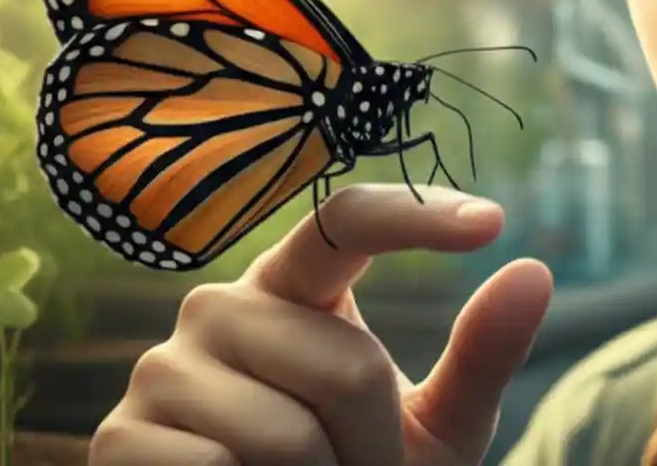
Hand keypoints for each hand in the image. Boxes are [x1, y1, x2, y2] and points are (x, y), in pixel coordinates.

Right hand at [87, 183, 553, 465]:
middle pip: (348, 365)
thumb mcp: (433, 426)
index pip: (342, 219)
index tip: (493, 222)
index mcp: (292, 288)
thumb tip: (536, 269)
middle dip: (376, 446)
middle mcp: (219, 307)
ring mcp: (161, 371)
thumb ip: (479, 355)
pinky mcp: (120, 441)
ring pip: (290, 434)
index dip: (414, 214)